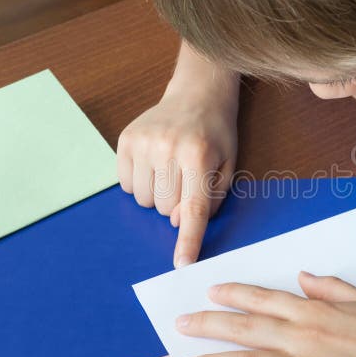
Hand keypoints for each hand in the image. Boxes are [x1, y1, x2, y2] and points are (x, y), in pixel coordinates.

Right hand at [116, 70, 237, 267]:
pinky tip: (154, 163)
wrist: (197, 93)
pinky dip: (140, 182)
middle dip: (177, 205)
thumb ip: (210, 199)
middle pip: (165, 208)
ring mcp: (143, 143)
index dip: (187, 239)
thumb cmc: (216, 134)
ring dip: (158, 194)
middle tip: (187, 180)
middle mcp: (168, 148)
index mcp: (199, 156)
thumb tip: (180, 223)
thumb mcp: (230, 166)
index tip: (182, 264)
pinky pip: (126, 184)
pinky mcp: (125, 139)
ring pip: (144, 200)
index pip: (193, 208)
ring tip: (170, 170)